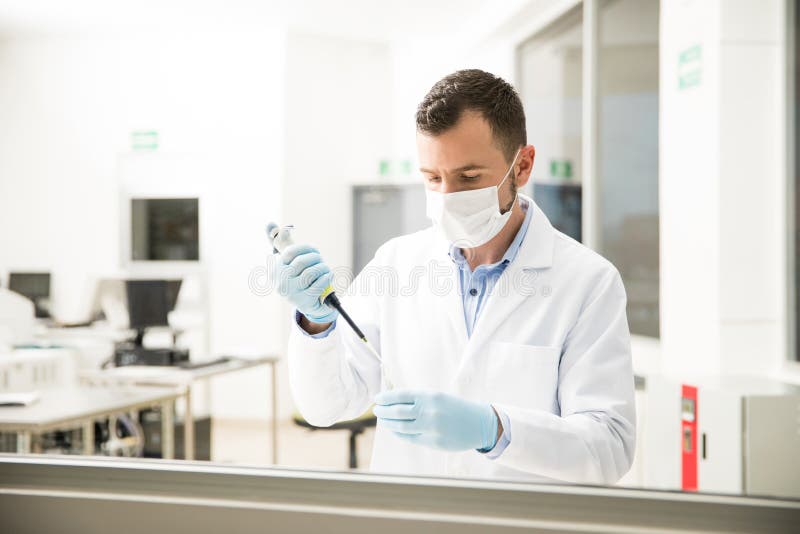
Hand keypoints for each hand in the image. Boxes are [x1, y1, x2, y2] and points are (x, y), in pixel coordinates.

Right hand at [270, 244, 338, 323]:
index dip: (306, 248)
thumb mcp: (290, 261)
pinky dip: (326, 278)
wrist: (309, 305)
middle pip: (302, 262)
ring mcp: (291, 293)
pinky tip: (329, 275)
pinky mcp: (303, 302)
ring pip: (310, 273)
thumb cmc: (299, 278)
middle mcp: (281, 281)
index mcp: (276, 269)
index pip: (290, 252)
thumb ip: (281, 241)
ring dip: (322, 267)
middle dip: (316, 258)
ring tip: (325, 268)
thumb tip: (269, 224)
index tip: (315, 250)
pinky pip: (318, 285)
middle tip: (321, 260)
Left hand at [373, 390, 498, 451]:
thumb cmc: (454, 408)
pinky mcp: (433, 442)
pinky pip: (410, 438)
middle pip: (397, 412)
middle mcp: (430, 411)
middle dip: (383, 411)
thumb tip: (392, 401)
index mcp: (430, 396)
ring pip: (401, 427)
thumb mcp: (437, 397)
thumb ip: (417, 399)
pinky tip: (394, 430)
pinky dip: (399, 433)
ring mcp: (431, 428)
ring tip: (383, 420)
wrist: (478, 423)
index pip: (400, 396)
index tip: (377, 399)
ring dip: (388, 423)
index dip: (386, 397)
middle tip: (377, 410)